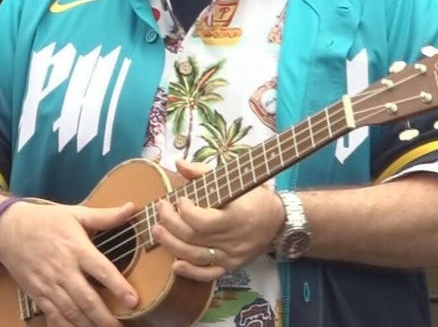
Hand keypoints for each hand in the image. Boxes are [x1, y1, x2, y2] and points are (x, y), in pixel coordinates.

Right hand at [0, 200, 137, 326]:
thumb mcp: (75, 213)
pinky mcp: (38, 294)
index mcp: (76, 248)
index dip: (118, 287)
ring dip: (89, 325)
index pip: (101, 270)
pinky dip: (67, 326)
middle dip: (105, 317)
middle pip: (87, 299)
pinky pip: (54, 316)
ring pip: (72, 312)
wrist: (7, 230)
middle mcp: (63, 270)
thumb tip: (132, 208)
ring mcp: (49, 284)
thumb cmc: (45, 221)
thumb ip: (105, 216)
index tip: (134, 301)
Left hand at [152, 160, 285, 281]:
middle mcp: (233, 240)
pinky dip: (190, 272)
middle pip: (193, 237)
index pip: (202, 221)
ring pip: (196, 256)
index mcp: (236, 217)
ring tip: (157, 231)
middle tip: (160, 210)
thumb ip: (204, 172)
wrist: (280, 221)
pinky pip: (208, 274)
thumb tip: (179, 163)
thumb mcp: (235, 180)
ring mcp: (232, 256)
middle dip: (170, 223)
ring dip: (172, 245)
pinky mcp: (231, 267)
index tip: (179, 199)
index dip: (185, 211)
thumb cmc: (255, 197)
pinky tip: (174, 265)